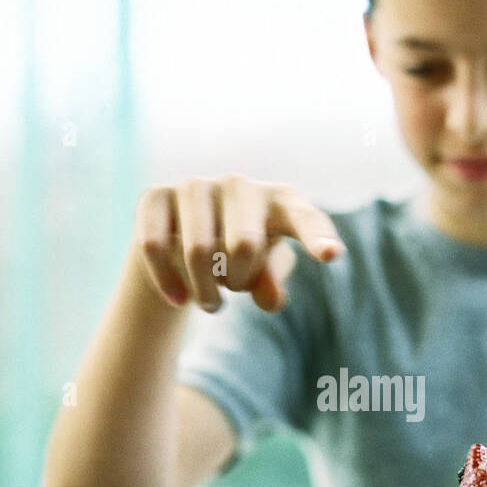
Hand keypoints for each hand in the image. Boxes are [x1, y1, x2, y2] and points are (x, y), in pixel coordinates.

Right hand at [133, 173, 345, 311]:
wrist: (181, 239)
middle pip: (244, 245)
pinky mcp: (155, 194)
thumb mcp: (263, 274)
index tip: (331, 255)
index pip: (305, 220)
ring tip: (211, 302)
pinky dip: (169, 283)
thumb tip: (271, 299)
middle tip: (233, 289)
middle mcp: (241, 184)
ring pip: (198, 251)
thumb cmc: (240, 257)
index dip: (317, 237)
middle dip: (237, 281)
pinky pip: (156, 246)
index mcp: (282, 201)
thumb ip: (272, 285)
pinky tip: (179, 299)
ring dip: (205, 291)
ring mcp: (196, 185)